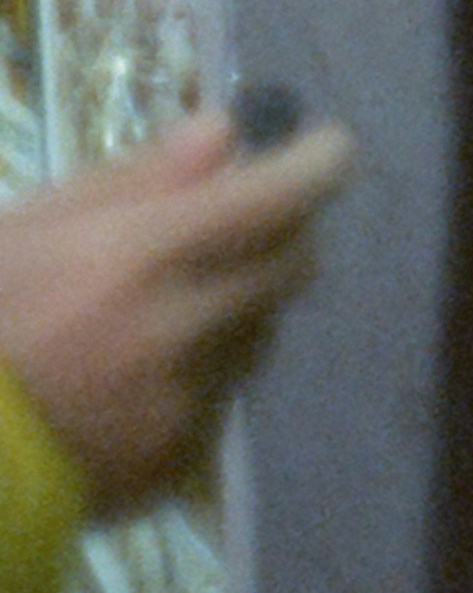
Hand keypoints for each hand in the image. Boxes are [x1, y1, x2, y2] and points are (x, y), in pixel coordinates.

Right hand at [0, 110, 358, 515]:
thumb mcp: (22, 229)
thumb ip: (130, 181)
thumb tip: (226, 134)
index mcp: (137, 259)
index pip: (280, 199)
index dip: (318, 164)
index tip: (322, 148)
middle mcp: (181, 330)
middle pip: (294, 263)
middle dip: (282, 234)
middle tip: (242, 223)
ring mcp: (187, 401)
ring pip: (259, 331)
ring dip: (237, 306)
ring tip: (154, 310)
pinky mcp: (180, 458)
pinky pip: (221, 395)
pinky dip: (198, 372)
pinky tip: (131, 377)